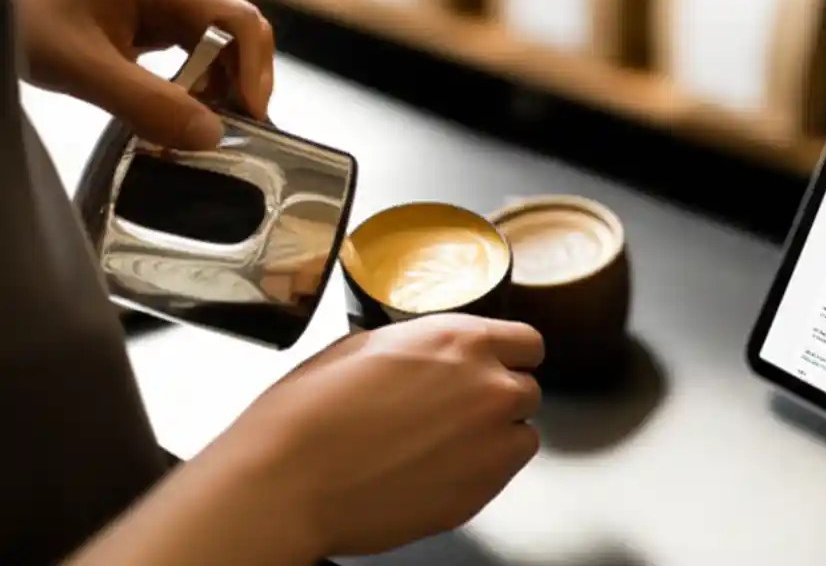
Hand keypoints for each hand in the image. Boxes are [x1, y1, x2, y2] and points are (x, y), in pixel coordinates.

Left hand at [4, 0, 273, 148]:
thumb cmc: (19, 15)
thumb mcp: (82, 68)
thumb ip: (148, 104)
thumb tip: (209, 136)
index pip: (240, 21)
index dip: (256, 72)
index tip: (252, 117)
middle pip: (233, 36)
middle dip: (234, 86)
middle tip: (222, 132)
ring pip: (213, 47)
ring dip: (211, 88)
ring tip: (191, 125)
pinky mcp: (144, 15)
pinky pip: (187, 51)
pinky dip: (188, 84)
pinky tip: (171, 108)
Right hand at [70, 315, 543, 564]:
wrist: (287, 481)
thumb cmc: (309, 412)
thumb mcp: (363, 346)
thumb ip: (421, 348)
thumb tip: (430, 357)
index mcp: (461, 341)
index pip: (528, 342)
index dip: (509, 357)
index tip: (496, 367)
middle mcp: (489, 387)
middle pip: (527, 391)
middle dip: (498, 400)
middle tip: (456, 414)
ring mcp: (490, 444)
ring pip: (522, 437)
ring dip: (496, 439)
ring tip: (443, 448)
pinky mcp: (479, 493)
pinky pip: (501, 478)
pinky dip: (480, 475)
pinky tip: (433, 473)